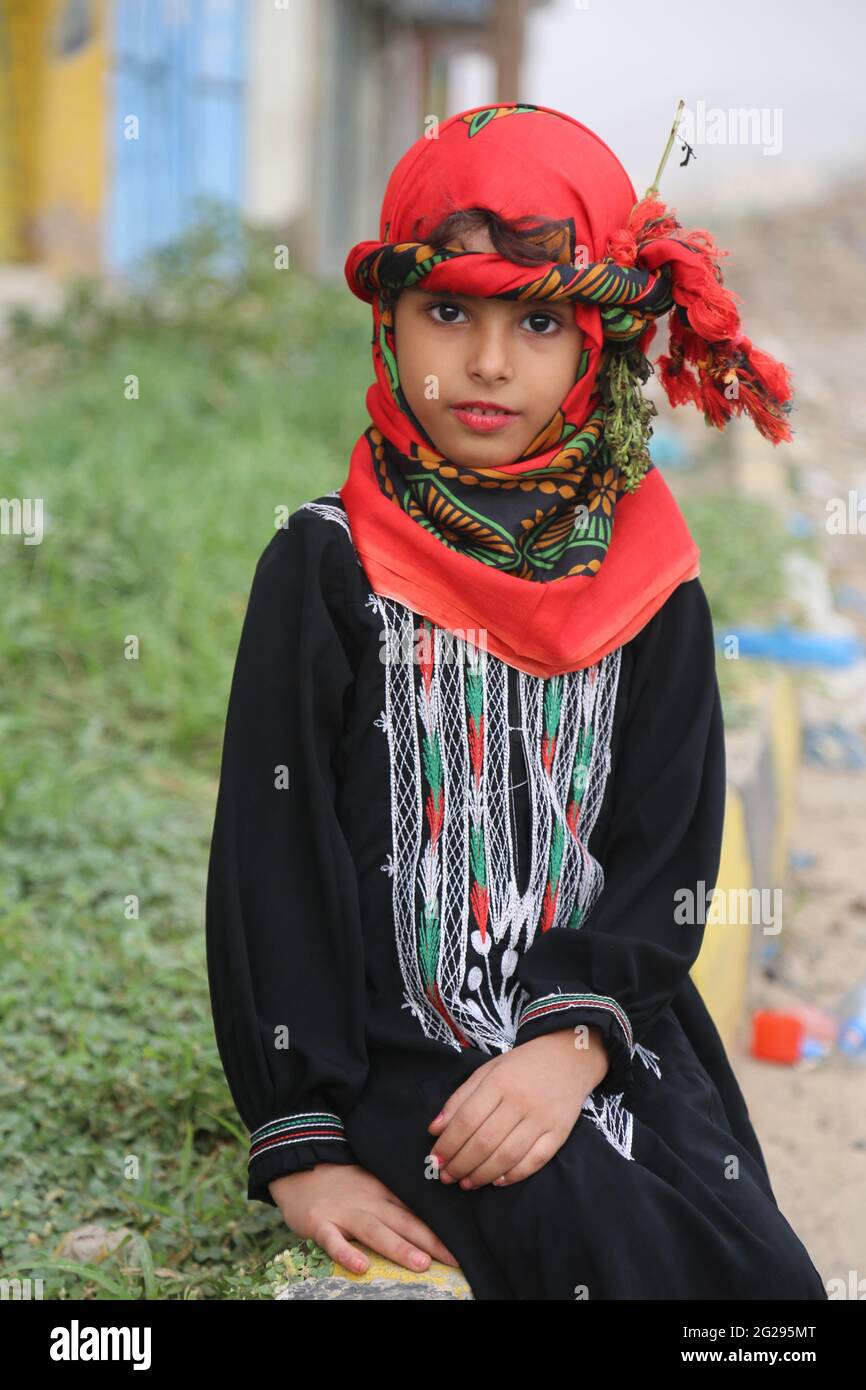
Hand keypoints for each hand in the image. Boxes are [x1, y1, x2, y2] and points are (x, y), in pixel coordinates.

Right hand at [269, 1162, 459, 1273]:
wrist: (300, 1164)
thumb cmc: (340, 1180)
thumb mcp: (371, 1183)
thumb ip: (395, 1199)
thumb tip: (428, 1216)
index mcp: (383, 1193)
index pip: (416, 1213)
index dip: (439, 1230)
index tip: (461, 1246)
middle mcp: (369, 1202)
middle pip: (403, 1222)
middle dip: (430, 1242)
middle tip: (453, 1259)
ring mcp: (344, 1213)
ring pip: (375, 1231)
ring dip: (399, 1247)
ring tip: (421, 1264)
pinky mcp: (320, 1223)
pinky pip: (334, 1240)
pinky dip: (347, 1253)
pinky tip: (361, 1267)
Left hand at [425, 1026, 609, 1190]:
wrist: (568, 1058)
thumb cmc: (521, 1066)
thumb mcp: (487, 1071)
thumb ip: (460, 1099)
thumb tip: (435, 1130)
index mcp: (499, 1082)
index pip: (467, 1120)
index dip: (448, 1144)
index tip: (435, 1160)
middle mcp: (521, 1101)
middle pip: (484, 1141)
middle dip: (461, 1164)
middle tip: (446, 1177)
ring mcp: (542, 1118)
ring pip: (507, 1156)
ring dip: (482, 1174)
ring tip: (466, 1183)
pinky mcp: (560, 1133)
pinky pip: (535, 1161)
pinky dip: (514, 1175)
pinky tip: (497, 1181)